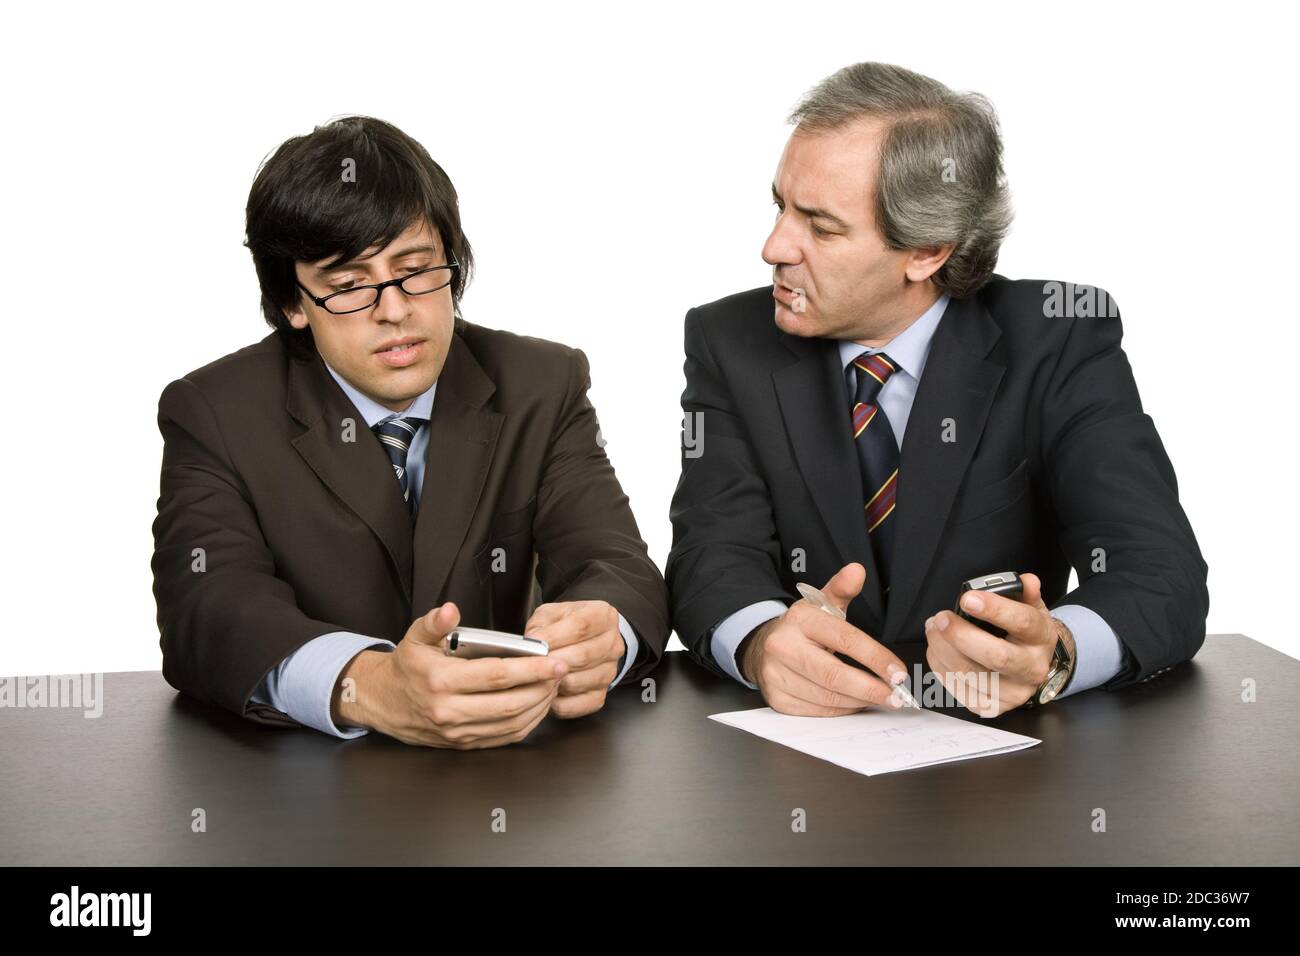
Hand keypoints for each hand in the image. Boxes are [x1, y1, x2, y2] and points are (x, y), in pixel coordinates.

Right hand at [333, 602, 567, 748]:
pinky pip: (503, 738)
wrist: (384, 702)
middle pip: (509, 703)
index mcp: (440, 680)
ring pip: (510, 723)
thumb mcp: (415, 637)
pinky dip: (526, 723)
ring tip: (553, 686)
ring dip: (538, 706)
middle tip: (561, 672)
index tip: (553, 660)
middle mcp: (449, 710)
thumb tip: (451, 610)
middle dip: (542, 687)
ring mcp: (457, 731)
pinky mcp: (463, 743)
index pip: (496, 676)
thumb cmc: (407, 667)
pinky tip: (537, 706)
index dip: (530, 669)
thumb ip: (435, 622)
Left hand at [524, 600, 624, 718]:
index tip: (533, 641)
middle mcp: (613, 645)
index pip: (582, 626)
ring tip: (537, 675)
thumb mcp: (552, 614)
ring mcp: (609, 672)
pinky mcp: (600, 695)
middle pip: (582, 656)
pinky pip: (575, 705)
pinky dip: (556, 701)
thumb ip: (542, 623)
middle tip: (530, 661)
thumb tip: (532, 641)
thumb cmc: (565, 626)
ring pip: (576, 682)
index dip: (555, 635)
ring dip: (552, 681)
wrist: (584, 641)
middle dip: (552, 660)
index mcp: (603, 617)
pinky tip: (547, 690)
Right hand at [738, 563, 911, 715]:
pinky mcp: (778, 699)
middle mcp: (784, 647)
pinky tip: (854, 702)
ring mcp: (777, 676)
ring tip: (879, 698)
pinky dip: (841, 710)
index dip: (876, 658)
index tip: (899, 672)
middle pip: (834, 675)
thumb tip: (857, 571)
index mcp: (800, 620)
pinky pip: (817, 711)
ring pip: (827, 697)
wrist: (763, 646)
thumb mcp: (820, 603)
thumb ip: (842, 589)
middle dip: (871, 689)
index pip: (845, 640)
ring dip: (859, 701)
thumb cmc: (801, 628)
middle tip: (897, 696)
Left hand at [923, 572, 1074, 716]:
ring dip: (943, 649)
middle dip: (960, 635)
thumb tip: (1026, 580)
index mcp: (1042, 638)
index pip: (1023, 623)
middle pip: (995, 656)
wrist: (1032, 665)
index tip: (967, 599)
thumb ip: (1024, 592)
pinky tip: (936, 650)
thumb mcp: (1030, 608)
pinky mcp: (992, 708)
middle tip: (940, 618)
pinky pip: (960, 690)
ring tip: (933, 629)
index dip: (994, 609)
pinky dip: (941, 668)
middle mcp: (1031, 669)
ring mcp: (1013, 693)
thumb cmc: (1024, 633)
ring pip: (971, 674)